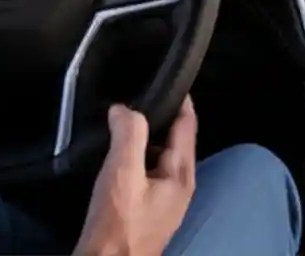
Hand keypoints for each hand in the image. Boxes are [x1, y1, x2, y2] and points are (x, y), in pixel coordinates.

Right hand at [75, 98, 197, 255]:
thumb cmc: (118, 225)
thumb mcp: (123, 173)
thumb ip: (129, 135)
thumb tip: (125, 108)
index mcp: (181, 175)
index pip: (188, 125)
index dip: (180, 100)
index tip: (168, 78)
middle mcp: (179, 187)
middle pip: (175, 140)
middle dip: (160, 117)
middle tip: (138, 95)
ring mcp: (164, 201)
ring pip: (159, 157)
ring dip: (145, 138)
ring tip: (123, 120)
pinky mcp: (147, 211)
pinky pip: (146, 173)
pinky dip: (136, 158)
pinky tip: (116, 156)